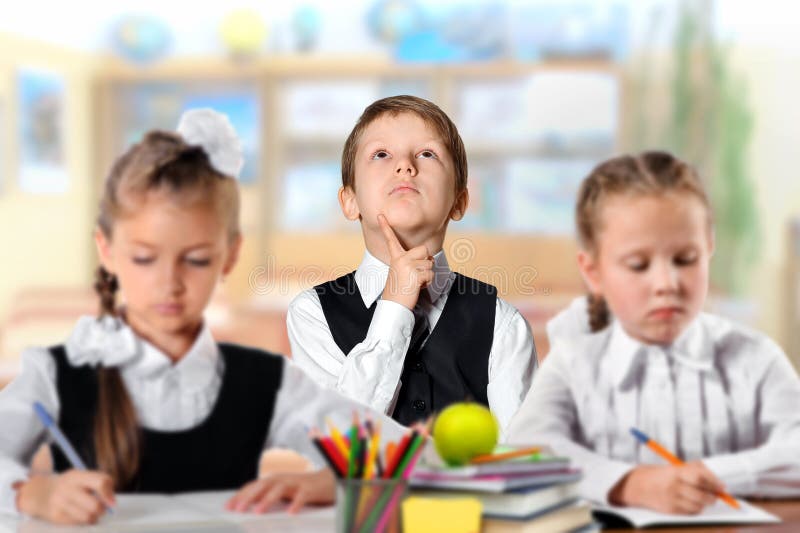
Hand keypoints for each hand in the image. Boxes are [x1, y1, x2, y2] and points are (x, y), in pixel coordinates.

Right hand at [16, 470, 114, 524]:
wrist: (40, 492)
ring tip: (92, 513)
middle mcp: (67, 488)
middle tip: (101, 509)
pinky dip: (83, 521)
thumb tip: (112, 503)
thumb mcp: (83, 476)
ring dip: (94, 517)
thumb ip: (101, 483)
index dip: (109, 494)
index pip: (100, 482)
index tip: (112, 502)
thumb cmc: (70, 485)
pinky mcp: (56, 517)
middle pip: (95, 505)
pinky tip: (80, 516)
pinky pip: (78, 523)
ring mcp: (59, 503)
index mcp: (77, 475)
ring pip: (88, 517)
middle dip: (102, 510)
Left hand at [226, 468, 335, 514]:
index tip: (228, 507)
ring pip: (279, 488)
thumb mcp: (283, 492)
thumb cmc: (303, 488)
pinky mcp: (310, 489)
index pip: (254, 486)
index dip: (240, 495)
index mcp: (274, 480)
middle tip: (238, 510)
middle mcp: (283, 479)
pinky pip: (302, 496)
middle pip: (263, 484)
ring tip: (258, 512)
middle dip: (249, 497)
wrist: (330, 480)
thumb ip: (268, 497)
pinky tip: (290, 513)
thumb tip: (249, 508)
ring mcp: (297, 483)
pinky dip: (296, 504)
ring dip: (267, 499)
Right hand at [378, 214, 432, 309]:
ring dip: (426, 274)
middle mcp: (401, 259)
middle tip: (415, 273)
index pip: (391, 240)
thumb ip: (410, 262)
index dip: (386, 227)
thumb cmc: (399, 290)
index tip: (381, 215)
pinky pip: (430, 274)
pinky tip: (417, 287)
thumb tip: (427, 258)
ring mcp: (408, 266)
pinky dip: (427, 282)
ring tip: (414, 282)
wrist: (394, 306)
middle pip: (424, 250)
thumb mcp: (401, 272)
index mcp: (396, 257)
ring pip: (429, 263)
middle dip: (425, 261)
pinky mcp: (415, 274)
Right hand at [608, 462, 725, 514]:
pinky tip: (693, 503)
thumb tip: (718, 480)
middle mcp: (673, 486)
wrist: (638, 486)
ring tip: (704, 498)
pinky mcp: (670, 510)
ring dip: (705, 503)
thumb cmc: (662, 474)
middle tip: (716, 494)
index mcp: (675, 472)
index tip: (722, 486)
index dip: (714, 483)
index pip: (700, 478)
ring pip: (698, 506)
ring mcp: (672, 499)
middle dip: (713, 496)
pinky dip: (696, 509)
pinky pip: (691, 512)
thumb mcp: (676, 467)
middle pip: (702, 495)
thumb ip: (696, 470)